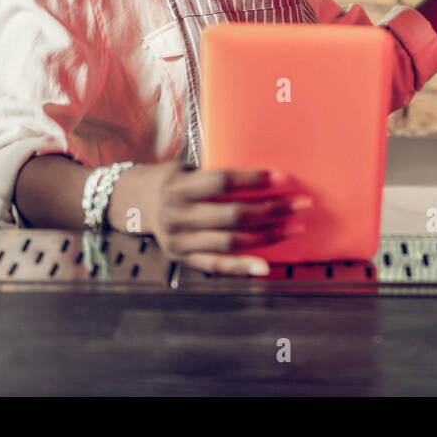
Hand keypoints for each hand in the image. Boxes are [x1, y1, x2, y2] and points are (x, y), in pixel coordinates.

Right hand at [139, 160, 310, 275]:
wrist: (134, 203)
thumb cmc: (173, 180)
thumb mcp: (186, 169)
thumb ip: (215, 175)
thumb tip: (263, 176)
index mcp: (179, 188)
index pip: (221, 182)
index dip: (253, 180)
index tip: (283, 178)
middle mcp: (177, 216)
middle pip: (232, 215)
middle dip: (272, 210)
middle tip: (302, 204)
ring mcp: (179, 242)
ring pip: (230, 242)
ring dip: (268, 236)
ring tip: (295, 227)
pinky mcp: (182, 260)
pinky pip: (217, 266)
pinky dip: (242, 267)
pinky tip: (266, 266)